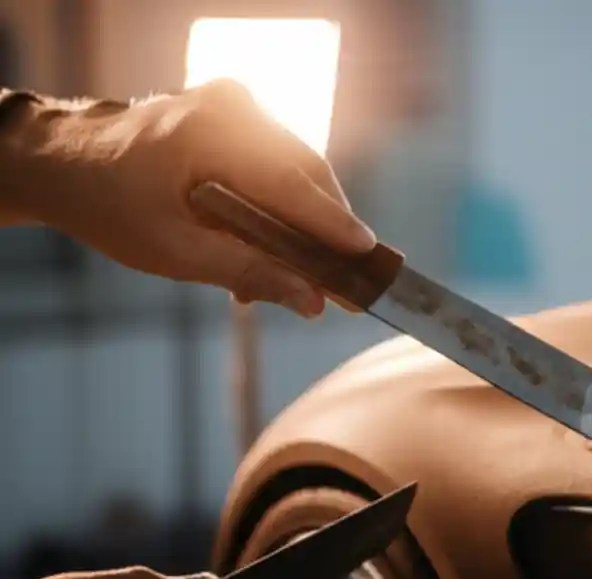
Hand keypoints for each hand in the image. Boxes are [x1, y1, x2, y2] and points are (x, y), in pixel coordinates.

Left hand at [10, 80, 374, 316]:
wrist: (62, 161)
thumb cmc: (108, 204)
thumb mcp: (174, 251)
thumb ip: (249, 274)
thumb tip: (311, 301)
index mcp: (213, 132)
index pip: (291, 185)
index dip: (332, 224)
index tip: (368, 254)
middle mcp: (233, 107)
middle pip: (303, 173)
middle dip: (320, 228)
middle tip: (338, 278)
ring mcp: (235, 103)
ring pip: (295, 169)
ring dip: (299, 220)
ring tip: (294, 270)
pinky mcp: (235, 111)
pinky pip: (276, 161)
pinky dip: (279, 201)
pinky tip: (267, 242)